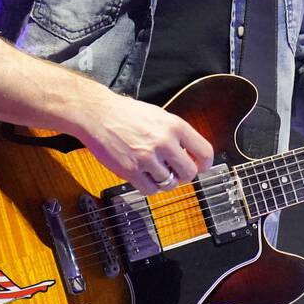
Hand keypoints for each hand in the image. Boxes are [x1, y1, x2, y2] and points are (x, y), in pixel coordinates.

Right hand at [75, 92, 213, 195]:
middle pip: (189, 173)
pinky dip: (149, 187)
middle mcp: (164, 142)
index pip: (204, 151)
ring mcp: (147, 158)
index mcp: (175, 126)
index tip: (201, 167)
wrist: (98, 114)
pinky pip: (150, 190)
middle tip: (175, 171)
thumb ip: (176, 134)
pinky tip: (144, 177)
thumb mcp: (159, 116)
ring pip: (169, 184)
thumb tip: (192, 154)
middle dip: (183, 175)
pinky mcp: (131, 170)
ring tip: (155, 171)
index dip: (205, 164)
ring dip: (164, 181)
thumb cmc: (127, 114)